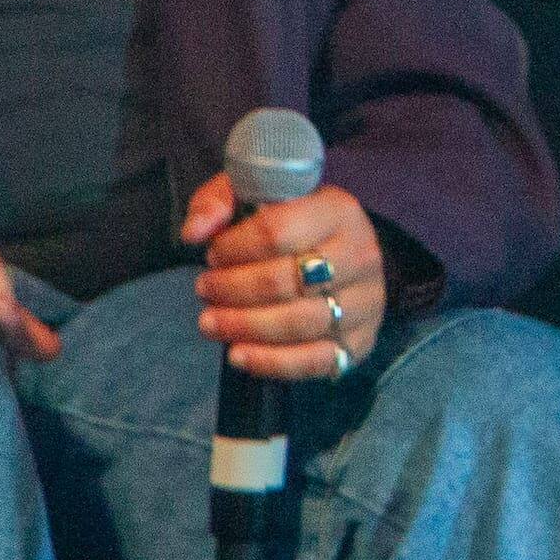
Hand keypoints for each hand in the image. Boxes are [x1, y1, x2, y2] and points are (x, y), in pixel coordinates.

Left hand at [183, 171, 384, 380]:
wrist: (342, 259)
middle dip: (232, 289)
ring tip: (210, 322)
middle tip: (204, 290)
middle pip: (285, 281)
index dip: (234, 248)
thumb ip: (217, 204)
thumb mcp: (254, 197)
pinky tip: (238, 354)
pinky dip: (271, 362)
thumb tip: (194, 233)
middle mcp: (360, 255)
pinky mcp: (360, 341)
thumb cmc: (291, 226)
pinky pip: (315, 360)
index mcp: (338, 211)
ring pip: (299, 323)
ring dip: (244, 326)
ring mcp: (365, 303)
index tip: (213, 255)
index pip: (278, 231)